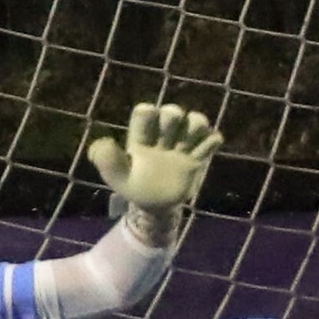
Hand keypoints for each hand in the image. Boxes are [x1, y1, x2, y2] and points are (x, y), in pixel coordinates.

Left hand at [89, 102, 221, 225]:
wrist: (155, 207)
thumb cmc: (133, 187)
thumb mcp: (116, 176)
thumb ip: (106, 160)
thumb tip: (105, 142)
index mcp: (141, 136)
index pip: (145, 111)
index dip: (148, 116)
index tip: (148, 139)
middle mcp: (163, 135)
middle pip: (172, 111)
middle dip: (172, 121)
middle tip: (168, 143)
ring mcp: (183, 144)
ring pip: (196, 119)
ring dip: (195, 126)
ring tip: (187, 147)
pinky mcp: (199, 156)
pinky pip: (213, 139)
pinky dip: (211, 142)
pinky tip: (199, 155)